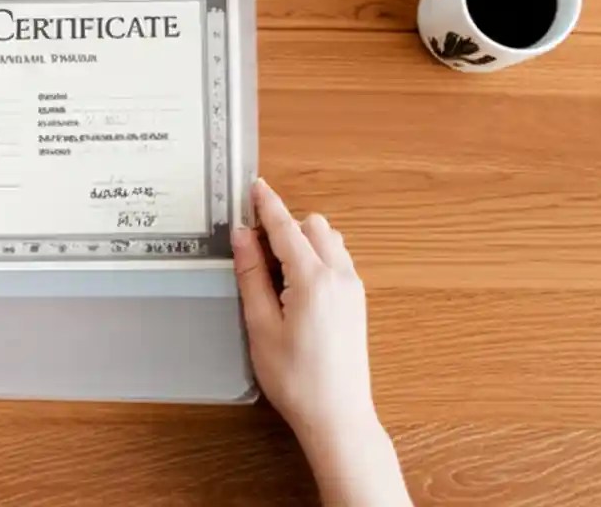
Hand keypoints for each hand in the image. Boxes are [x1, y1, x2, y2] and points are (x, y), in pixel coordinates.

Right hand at [233, 180, 410, 506]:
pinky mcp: (357, 302)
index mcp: (313, 279)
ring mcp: (353, 288)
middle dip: (285, 225)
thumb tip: (243, 236)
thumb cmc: (294, 377)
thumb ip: (251, 275)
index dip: (267, 204)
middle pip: (313, 226)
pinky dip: (316, 257)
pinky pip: (337, 261)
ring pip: (329, 241)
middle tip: (254, 245)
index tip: (254, 186)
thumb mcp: (260, 325)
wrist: (337, 415)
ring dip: (302, 241)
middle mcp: (340, 276)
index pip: (286, 227)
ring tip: (273, 269)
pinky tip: (294, 285)